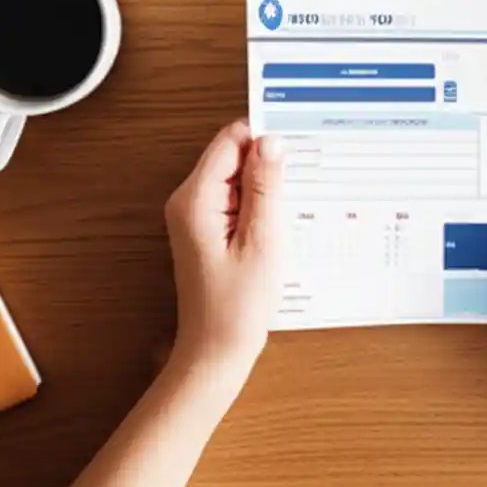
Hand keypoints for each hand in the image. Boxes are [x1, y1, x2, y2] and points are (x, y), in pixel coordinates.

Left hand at [165, 120, 286, 371]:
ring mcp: (195, 215)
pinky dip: (258, 206)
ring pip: (236, 178)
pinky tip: (276, 228)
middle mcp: (188, 200)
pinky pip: (235, 200)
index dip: (264, 138)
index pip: (230, 141)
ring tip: (287, 213)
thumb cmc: (238, 304)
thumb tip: (271, 141)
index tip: (297, 145)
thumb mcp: (263, 240)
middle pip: (232, 156)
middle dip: (267, 163)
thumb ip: (266, 186)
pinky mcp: (206, 230)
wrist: (216, 349)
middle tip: (298, 185)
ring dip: (265, 187)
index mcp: (196, 198)